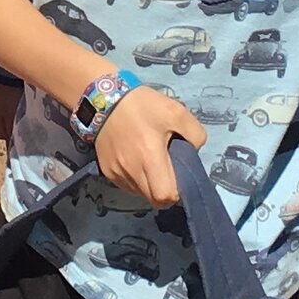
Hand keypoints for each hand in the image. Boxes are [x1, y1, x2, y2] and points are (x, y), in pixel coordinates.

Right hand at [93, 82, 206, 204]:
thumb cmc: (142, 105)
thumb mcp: (177, 111)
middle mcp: (131, 170)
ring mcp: (116, 172)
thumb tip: (193, 152)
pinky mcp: (106, 170)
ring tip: (149, 161)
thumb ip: (195, 134)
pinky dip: (135, 179)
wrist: (104, 98)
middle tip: (167, 169)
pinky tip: (135, 159)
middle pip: (153, 199)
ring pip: (140, 193)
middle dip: (164, 190)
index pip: (166, 196)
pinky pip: (126, 185)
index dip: (177, 192)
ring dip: (149, 185)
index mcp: (150, 157)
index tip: (178, 175)